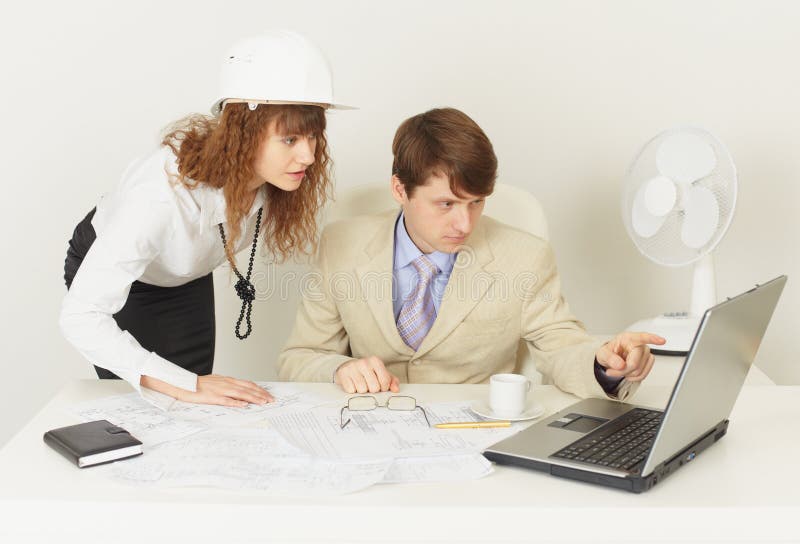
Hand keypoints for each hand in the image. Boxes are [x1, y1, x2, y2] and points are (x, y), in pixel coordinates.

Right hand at [141, 374, 272, 406]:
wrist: (184, 384)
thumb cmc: (199, 385)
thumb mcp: (217, 383)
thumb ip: (228, 387)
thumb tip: (240, 394)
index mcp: (228, 380)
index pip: (248, 384)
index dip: (259, 389)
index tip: (268, 395)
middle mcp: (226, 383)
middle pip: (248, 388)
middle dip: (261, 394)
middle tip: (271, 400)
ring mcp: (220, 390)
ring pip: (241, 393)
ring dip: (253, 398)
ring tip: (263, 402)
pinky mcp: (212, 397)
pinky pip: (226, 400)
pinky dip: (236, 402)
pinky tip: (243, 405)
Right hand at [335, 356, 399, 393]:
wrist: (349, 367)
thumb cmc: (368, 372)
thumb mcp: (381, 373)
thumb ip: (392, 381)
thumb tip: (395, 389)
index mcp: (375, 361)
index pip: (385, 381)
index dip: (384, 388)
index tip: (380, 386)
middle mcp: (364, 362)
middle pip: (374, 388)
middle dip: (372, 390)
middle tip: (369, 385)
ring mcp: (353, 368)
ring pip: (362, 390)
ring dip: (362, 391)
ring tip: (361, 384)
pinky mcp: (343, 374)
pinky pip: (351, 391)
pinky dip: (353, 390)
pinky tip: (353, 384)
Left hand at [595, 332, 665, 382]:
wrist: (611, 361)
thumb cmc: (609, 353)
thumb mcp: (602, 354)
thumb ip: (609, 358)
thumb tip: (620, 364)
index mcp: (628, 338)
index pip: (642, 337)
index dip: (652, 339)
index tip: (661, 341)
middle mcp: (639, 345)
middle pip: (635, 362)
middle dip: (622, 370)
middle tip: (612, 371)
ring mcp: (645, 354)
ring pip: (639, 370)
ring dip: (627, 374)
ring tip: (619, 371)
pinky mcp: (648, 362)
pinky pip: (643, 375)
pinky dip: (634, 378)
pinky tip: (628, 374)